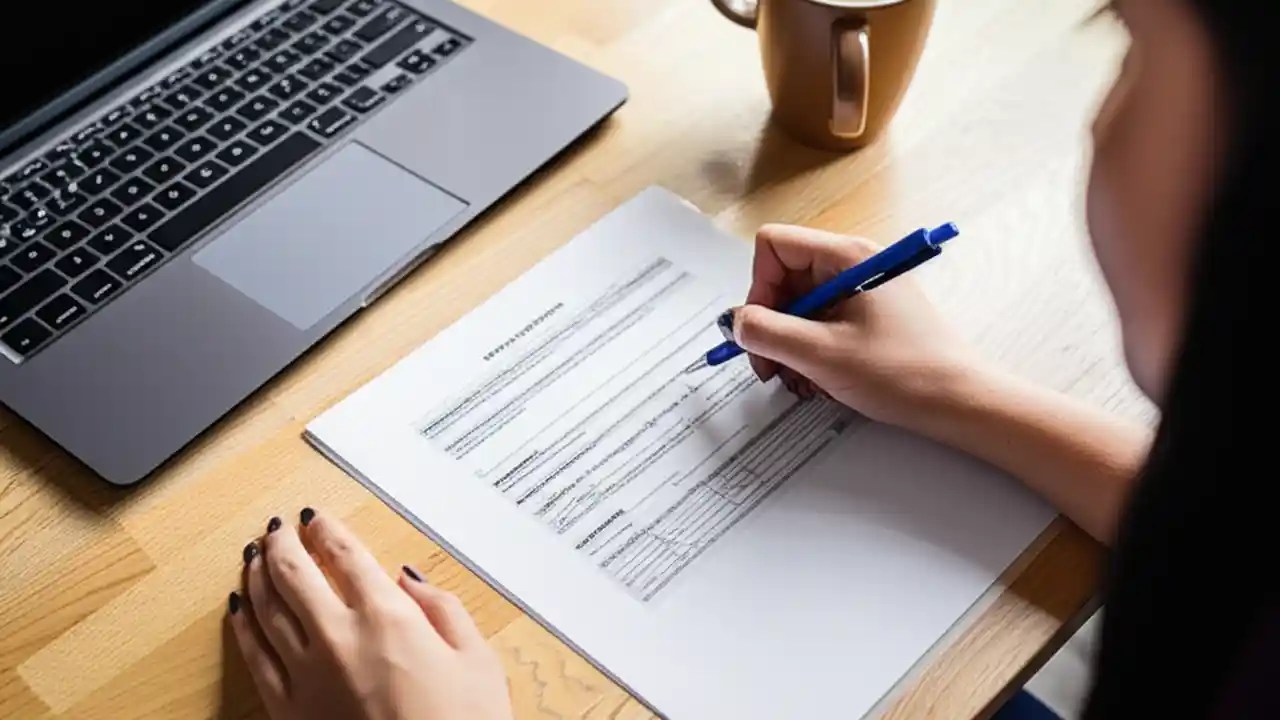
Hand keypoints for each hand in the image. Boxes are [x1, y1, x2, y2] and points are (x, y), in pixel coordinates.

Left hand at [229, 508, 513, 719]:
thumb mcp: (478, 661)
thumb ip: (445, 609)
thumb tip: (410, 580)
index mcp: (389, 617)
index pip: (346, 554)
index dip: (327, 528)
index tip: (316, 517)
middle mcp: (340, 638)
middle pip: (295, 573)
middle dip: (282, 542)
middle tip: (277, 528)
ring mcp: (307, 675)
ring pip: (266, 608)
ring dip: (258, 574)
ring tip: (255, 556)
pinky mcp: (288, 710)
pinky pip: (254, 656)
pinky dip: (243, 626)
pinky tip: (239, 610)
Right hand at [731, 224, 984, 429]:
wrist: (960, 402)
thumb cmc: (902, 372)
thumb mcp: (821, 354)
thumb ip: (767, 333)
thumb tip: (734, 322)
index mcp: (846, 256)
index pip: (775, 245)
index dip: (758, 287)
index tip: (761, 330)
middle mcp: (854, 264)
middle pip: (785, 278)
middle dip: (771, 325)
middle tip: (771, 369)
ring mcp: (863, 290)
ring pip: (801, 306)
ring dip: (789, 345)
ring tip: (801, 382)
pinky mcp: (870, 316)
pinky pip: (823, 323)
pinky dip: (811, 352)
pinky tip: (819, 382)